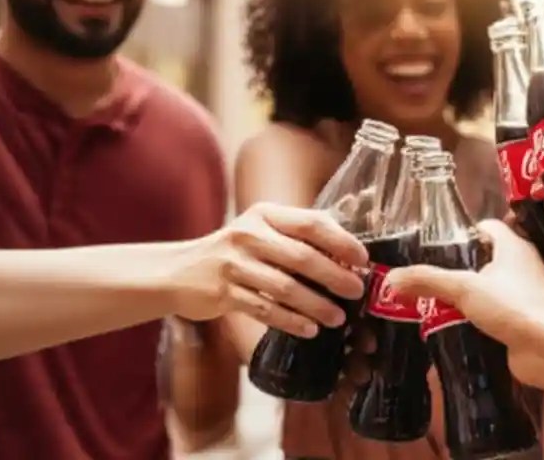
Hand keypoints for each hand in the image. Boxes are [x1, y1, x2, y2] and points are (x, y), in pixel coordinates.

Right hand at [168, 202, 368, 338]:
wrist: (180, 271)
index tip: (363, 259)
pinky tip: (309, 330)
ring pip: (284, 287)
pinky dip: (290, 321)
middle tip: (357, 292)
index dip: (341, 241)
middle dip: (335, 277)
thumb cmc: (237, 250)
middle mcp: (249, 234)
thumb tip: (354, 228)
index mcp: (267, 215)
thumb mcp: (265, 229)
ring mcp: (233, 264)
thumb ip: (303, 229)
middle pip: (302, 257)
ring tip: (338, 318)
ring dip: (316, 305)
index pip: (312, 223)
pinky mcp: (222, 292)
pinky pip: (263, 309)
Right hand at [384, 220, 543, 388]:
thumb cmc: (514, 306)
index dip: (464, 231)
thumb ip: (428, 280)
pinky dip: (474, 321)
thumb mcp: (464, 288)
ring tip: (429, 303)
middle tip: (425, 277)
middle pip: (485, 260)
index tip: (436, 243)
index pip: (487, 227)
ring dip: (464, 298)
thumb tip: (391, 278)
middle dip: (457, 269)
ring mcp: (524, 296)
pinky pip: (492, 317)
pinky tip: (450, 328)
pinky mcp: (521, 323)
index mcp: (514, 247)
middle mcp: (522, 267)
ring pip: (487, 291)